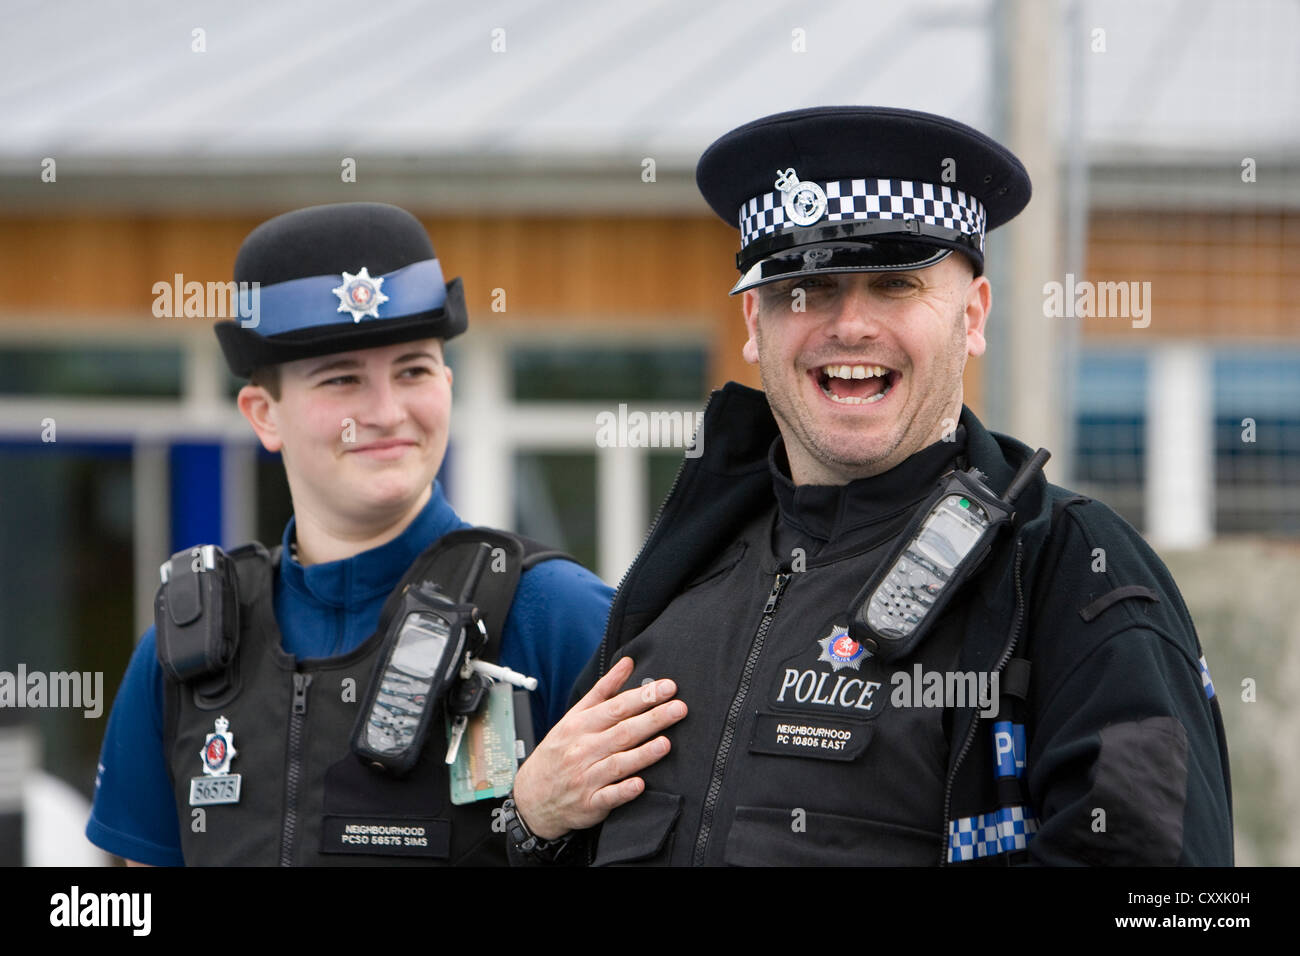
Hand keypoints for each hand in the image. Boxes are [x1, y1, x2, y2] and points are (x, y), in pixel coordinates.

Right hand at [511, 656, 686, 839]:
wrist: (533, 795)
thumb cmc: (559, 751)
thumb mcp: (574, 716)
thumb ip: (604, 690)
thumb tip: (628, 662)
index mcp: (581, 725)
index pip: (616, 707)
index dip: (643, 697)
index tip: (668, 688)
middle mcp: (584, 749)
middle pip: (623, 732)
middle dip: (653, 719)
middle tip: (679, 708)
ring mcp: (586, 777)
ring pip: (618, 763)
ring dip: (643, 754)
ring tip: (666, 743)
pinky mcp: (590, 803)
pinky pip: (609, 797)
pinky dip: (624, 790)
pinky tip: (640, 784)